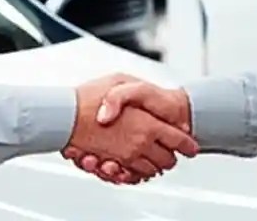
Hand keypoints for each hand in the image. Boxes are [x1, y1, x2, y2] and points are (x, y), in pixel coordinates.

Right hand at [63, 75, 197, 184]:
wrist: (65, 114)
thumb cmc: (90, 95)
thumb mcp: (120, 80)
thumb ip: (139, 91)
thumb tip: (151, 111)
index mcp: (148, 123)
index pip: (179, 140)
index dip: (187, 144)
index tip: (191, 145)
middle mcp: (140, 143)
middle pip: (168, 160)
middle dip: (172, 156)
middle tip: (172, 149)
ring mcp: (127, 156)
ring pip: (152, 170)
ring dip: (155, 165)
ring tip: (154, 154)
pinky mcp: (113, 164)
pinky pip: (133, 176)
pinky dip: (137, 172)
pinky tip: (136, 161)